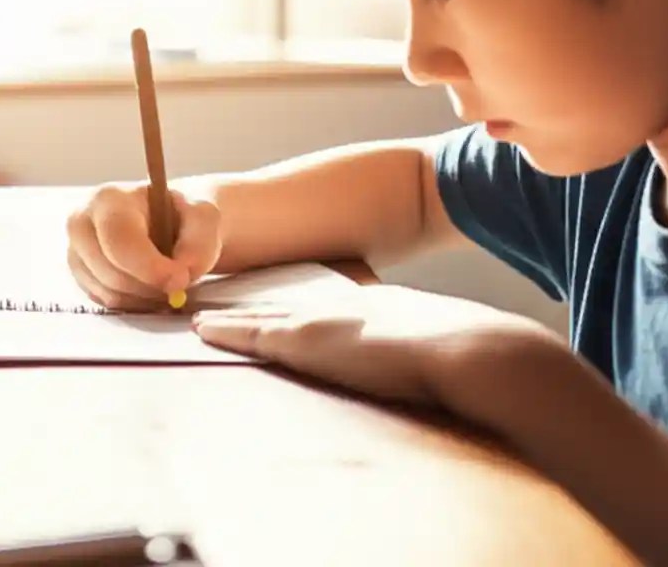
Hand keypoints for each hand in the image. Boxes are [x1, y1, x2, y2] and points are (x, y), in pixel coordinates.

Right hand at [66, 182, 222, 310]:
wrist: (165, 223)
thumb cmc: (180, 217)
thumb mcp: (203, 218)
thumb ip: (200, 242)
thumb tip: (181, 274)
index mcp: (109, 199)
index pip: (119, 240)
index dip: (150, 267)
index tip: (180, 279)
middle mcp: (81, 223)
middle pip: (111, 273)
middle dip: (150, 285)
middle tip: (178, 281)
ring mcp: (75, 252)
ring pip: (110, 292)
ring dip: (145, 296)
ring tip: (165, 280)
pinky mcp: (80, 276)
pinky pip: (106, 302)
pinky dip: (133, 302)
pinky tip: (149, 285)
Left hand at [194, 285, 556, 407]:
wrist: (473, 350)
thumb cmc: (472, 359)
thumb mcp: (444, 349)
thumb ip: (428, 354)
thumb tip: (445, 368)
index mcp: (378, 307)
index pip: (327, 304)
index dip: (296, 306)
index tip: (274, 304)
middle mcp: (346, 307)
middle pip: (286, 303)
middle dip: (250, 303)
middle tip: (215, 298)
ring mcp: (327, 322)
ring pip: (262, 316)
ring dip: (228, 314)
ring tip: (194, 310)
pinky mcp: (311, 342)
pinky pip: (255, 335)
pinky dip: (226, 331)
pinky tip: (200, 329)